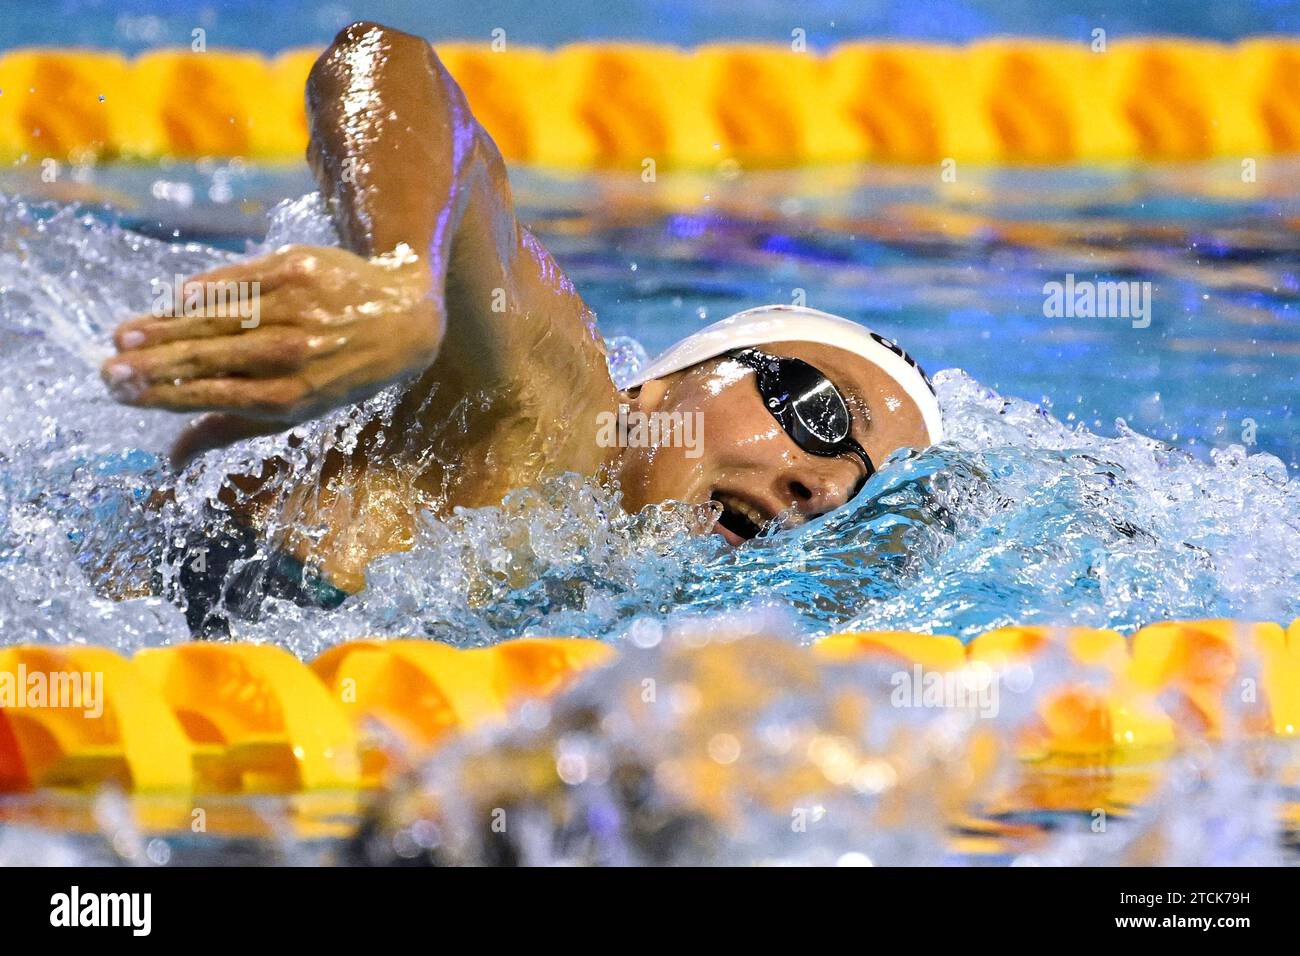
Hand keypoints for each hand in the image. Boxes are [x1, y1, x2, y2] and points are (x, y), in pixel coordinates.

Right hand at [101, 244, 442, 421]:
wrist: (403, 316)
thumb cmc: (340, 372)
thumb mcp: (297, 409)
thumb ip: (231, 428)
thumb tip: (172, 460)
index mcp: (290, 395)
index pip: (213, 395)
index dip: (164, 394)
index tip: (120, 392)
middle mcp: (293, 352)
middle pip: (208, 357)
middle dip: (153, 364)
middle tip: (107, 368)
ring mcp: (295, 308)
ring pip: (217, 318)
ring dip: (167, 326)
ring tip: (124, 335)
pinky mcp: (297, 269)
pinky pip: (240, 280)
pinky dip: (206, 290)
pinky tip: (175, 299)